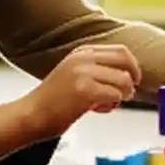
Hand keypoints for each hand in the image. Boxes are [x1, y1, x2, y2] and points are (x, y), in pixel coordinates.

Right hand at [26, 45, 141, 135]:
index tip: (134, 79)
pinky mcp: (84, 91)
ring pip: (123, 80)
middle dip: (133, 78)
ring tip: (107, 104)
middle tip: (129, 93)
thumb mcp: (74, 73)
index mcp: (82, 51)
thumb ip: (97, 69)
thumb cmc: (53, 100)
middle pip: (125, 60)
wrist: (30, 114)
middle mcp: (83, 58)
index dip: (133, 66)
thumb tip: (127, 75)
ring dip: (122, 96)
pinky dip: (112, 105)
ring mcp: (83, 73)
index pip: (121, 50)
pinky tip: (97, 110)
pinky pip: (115, 95)